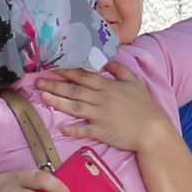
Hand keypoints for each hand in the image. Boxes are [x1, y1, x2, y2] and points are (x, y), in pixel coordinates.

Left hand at [35, 65, 169, 151]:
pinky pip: (84, 130)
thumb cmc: (145, 106)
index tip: (52, 66)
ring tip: (43, 96)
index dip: (67, 71)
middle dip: (55, 85)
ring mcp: (100, 116)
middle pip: (75, 90)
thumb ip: (119, 69)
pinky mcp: (102, 132)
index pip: (84, 76)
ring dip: (58, 102)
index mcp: (108, 86)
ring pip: (75, 107)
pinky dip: (73, 129)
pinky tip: (61, 127)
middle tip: (38, 81)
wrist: (152, 130)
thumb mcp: (134, 82)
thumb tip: (107, 60)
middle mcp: (101, 99)